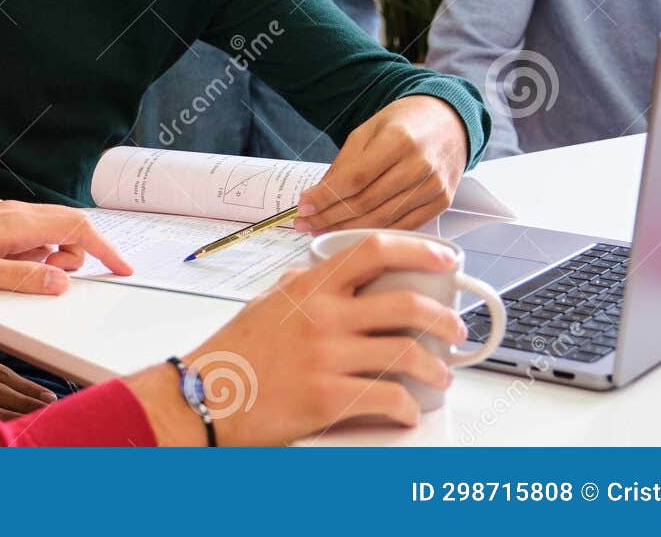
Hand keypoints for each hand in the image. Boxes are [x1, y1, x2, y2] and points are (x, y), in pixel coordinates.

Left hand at [0, 199, 131, 300]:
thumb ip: (24, 280)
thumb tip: (62, 282)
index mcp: (17, 222)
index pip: (76, 227)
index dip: (105, 248)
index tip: (122, 268)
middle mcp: (15, 211)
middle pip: (69, 226)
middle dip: (72, 257)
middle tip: (47, 282)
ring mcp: (5, 213)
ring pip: (49, 231)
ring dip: (49, 257)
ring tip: (16, 276)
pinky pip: (30, 234)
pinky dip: (34, 252)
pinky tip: (7, 267)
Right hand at [123, 232, 467, 443]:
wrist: (205, 396)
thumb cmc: (234, 353)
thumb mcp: (268, 303)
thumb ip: (302, 286)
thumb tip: (324, 274)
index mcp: (310, 287)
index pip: (373, 251)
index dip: (418, 250)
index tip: (444, 258)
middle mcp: (323, 316)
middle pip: (406, 304)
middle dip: (445, 319)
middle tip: (455, 331)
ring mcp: (327, 357)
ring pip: (407, 355)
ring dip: (436, 369)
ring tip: (440, 377)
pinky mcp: (328, 398)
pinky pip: (388, 398)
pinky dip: (407, 407)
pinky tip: (407, 410)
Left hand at [293, 95, 468, 234]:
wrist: (450, 122)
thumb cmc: (404, 124)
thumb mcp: (369, 129)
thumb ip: (345, 163)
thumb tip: (318, 197)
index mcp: (399, 139)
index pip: (355, 178)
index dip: (326, 196)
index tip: (302, 206)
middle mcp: (420, 165)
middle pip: (367, 203)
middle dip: (330, 217)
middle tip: (304, 224)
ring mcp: (434, 187)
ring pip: (383, 219)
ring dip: (347, 229)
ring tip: (321, 231)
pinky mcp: (442, 203)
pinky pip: (403, 226)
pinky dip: (375, 233)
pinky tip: (353, 234)